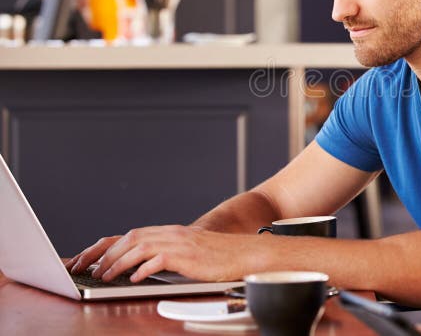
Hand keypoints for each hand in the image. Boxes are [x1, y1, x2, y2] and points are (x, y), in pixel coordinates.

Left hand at [66, 225, 258, 282]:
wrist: (244, 253)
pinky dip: (143, 268)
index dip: (104, 246)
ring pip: (139, 247)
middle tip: (85, 269)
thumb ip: (164, 255)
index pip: (129, 234)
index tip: (85, 258)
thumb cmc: (218, 257)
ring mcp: (179, 242)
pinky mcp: (187, 255)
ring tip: (104, 276)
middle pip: (128, 238)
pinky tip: (135, 278)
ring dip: (118, 262)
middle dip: (102, 254)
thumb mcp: (187, 252)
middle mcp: (171, 233)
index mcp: (168, 232)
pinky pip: (159, 259)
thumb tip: (137, 268)